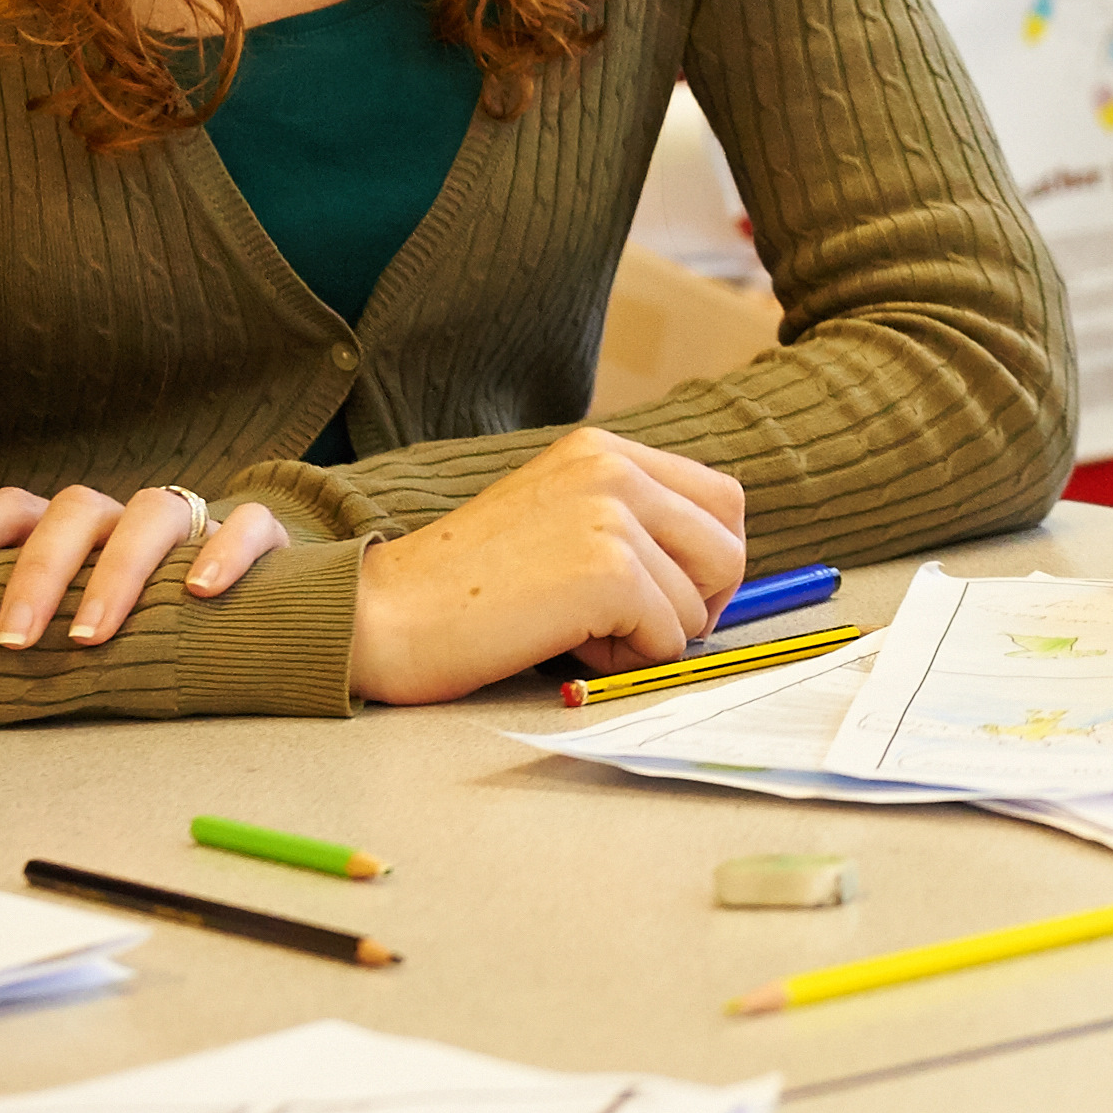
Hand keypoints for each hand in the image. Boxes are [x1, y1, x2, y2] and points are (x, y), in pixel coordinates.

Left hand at [0, 482, 292, 647]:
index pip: (8, 510)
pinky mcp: (257, 535)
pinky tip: (201, 592)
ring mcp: (190, 521)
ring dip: (117, 571)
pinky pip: (246, 523)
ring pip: (152, 511)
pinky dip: (225, 549)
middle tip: (11, 641)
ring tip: (92, 636)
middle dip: (37, 574)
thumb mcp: (75, 626)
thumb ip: (29, 636)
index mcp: (69, 529)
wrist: (254, 607)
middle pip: (73, 511)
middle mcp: (121, 516)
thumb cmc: (141, 629)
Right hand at [347, 425, 751, 704]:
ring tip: (579, 632)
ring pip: (700, 601)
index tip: (668, 598)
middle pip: (729, 546)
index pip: (722, 499)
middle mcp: (614, 468)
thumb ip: (627, 523)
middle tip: (634, 629)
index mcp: (603, 451)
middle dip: (698, 603)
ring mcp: (613, 515)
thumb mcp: (556, 519)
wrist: (383, 616)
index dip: (708, 562)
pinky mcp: (608, 570)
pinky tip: (569, 646)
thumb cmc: (464, 589)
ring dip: (651, 638)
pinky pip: (669, 637)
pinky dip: (629, 661)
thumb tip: (714, 571)